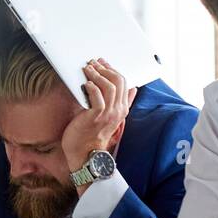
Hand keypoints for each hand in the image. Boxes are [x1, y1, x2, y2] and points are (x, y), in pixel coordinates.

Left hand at [62, 59, 136, 175]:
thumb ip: (121, 103)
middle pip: (118, 82)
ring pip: (109, 87)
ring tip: (87, 69)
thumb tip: (133, 89)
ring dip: (97, 74)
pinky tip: (86, 83)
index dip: (112, 70)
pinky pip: (97, 97)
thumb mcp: (109, 116)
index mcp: (122, 109)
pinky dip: (92, 87)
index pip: (124, 83)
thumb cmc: (91, 134)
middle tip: (93, 63)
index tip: (102, 63)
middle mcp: (117, 111)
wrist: (85, 154)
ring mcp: (107, 114)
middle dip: (105, 68)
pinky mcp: (95, 117)